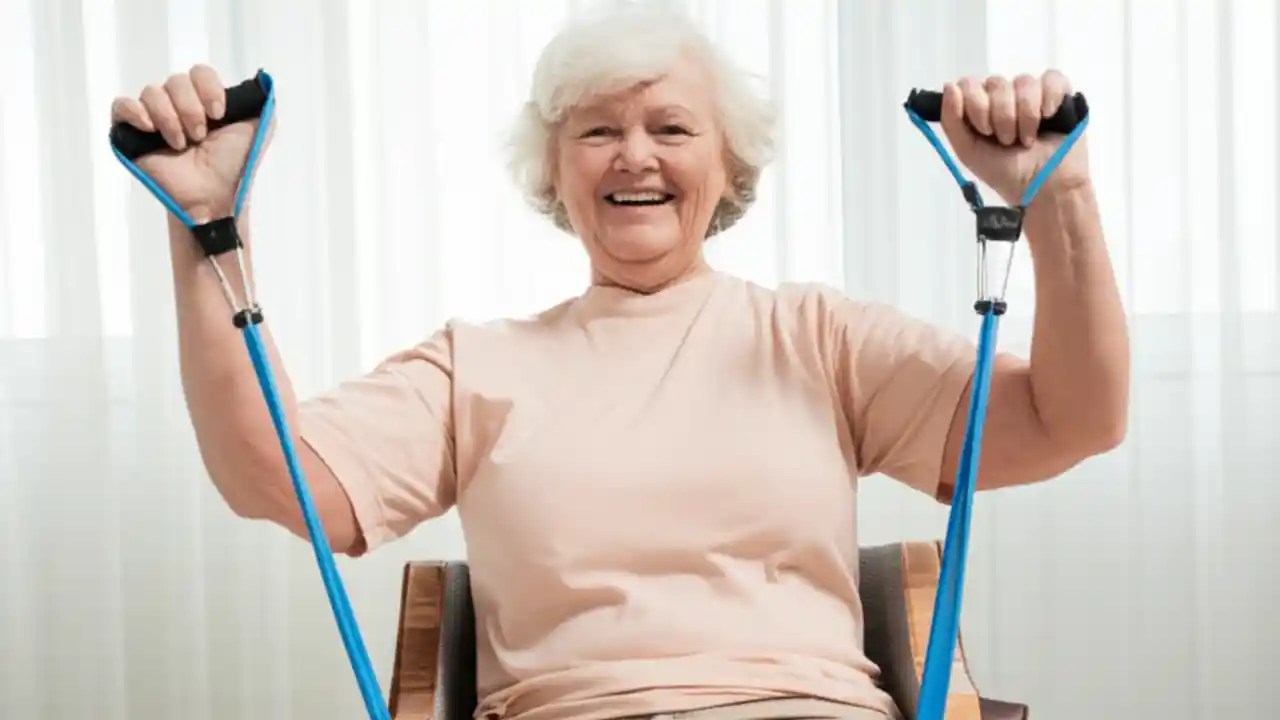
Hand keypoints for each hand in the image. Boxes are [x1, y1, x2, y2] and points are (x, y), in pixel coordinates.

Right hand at [110, 64, 271, 223]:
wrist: (214, 195)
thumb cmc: (235, 165)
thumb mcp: (261, 128)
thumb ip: (260, 101)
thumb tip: (259, 80)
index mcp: (206, 101)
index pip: (200, 73)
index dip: (208, 88)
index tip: (218, 114)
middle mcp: (179, 106)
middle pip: (176, 80)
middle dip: (190, 107)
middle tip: (199, 135)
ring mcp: (154, 118)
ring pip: (152, 92)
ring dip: (169, 117)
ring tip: (181, 144)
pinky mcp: (131, 133)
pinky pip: (122, 106)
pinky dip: (135, 111)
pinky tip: (150, 129)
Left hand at [939, 70, 1089, 205]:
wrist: (1043, 189)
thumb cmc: (1004, 172)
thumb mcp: (968, 151)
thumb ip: (952, 120)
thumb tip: (950, 85)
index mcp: (981, 106)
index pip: (969, 84)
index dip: (976, 104)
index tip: (984, 130)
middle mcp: (1004, 96)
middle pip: (996, 83)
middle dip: (1001, 116)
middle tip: (1008, 141)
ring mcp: (1032, 93)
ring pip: (1023, 82)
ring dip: (1025, 115)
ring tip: (1028, 139)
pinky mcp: (1060, 93)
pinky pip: (1052, 78)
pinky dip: (1049, 97)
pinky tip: (1048, 117)